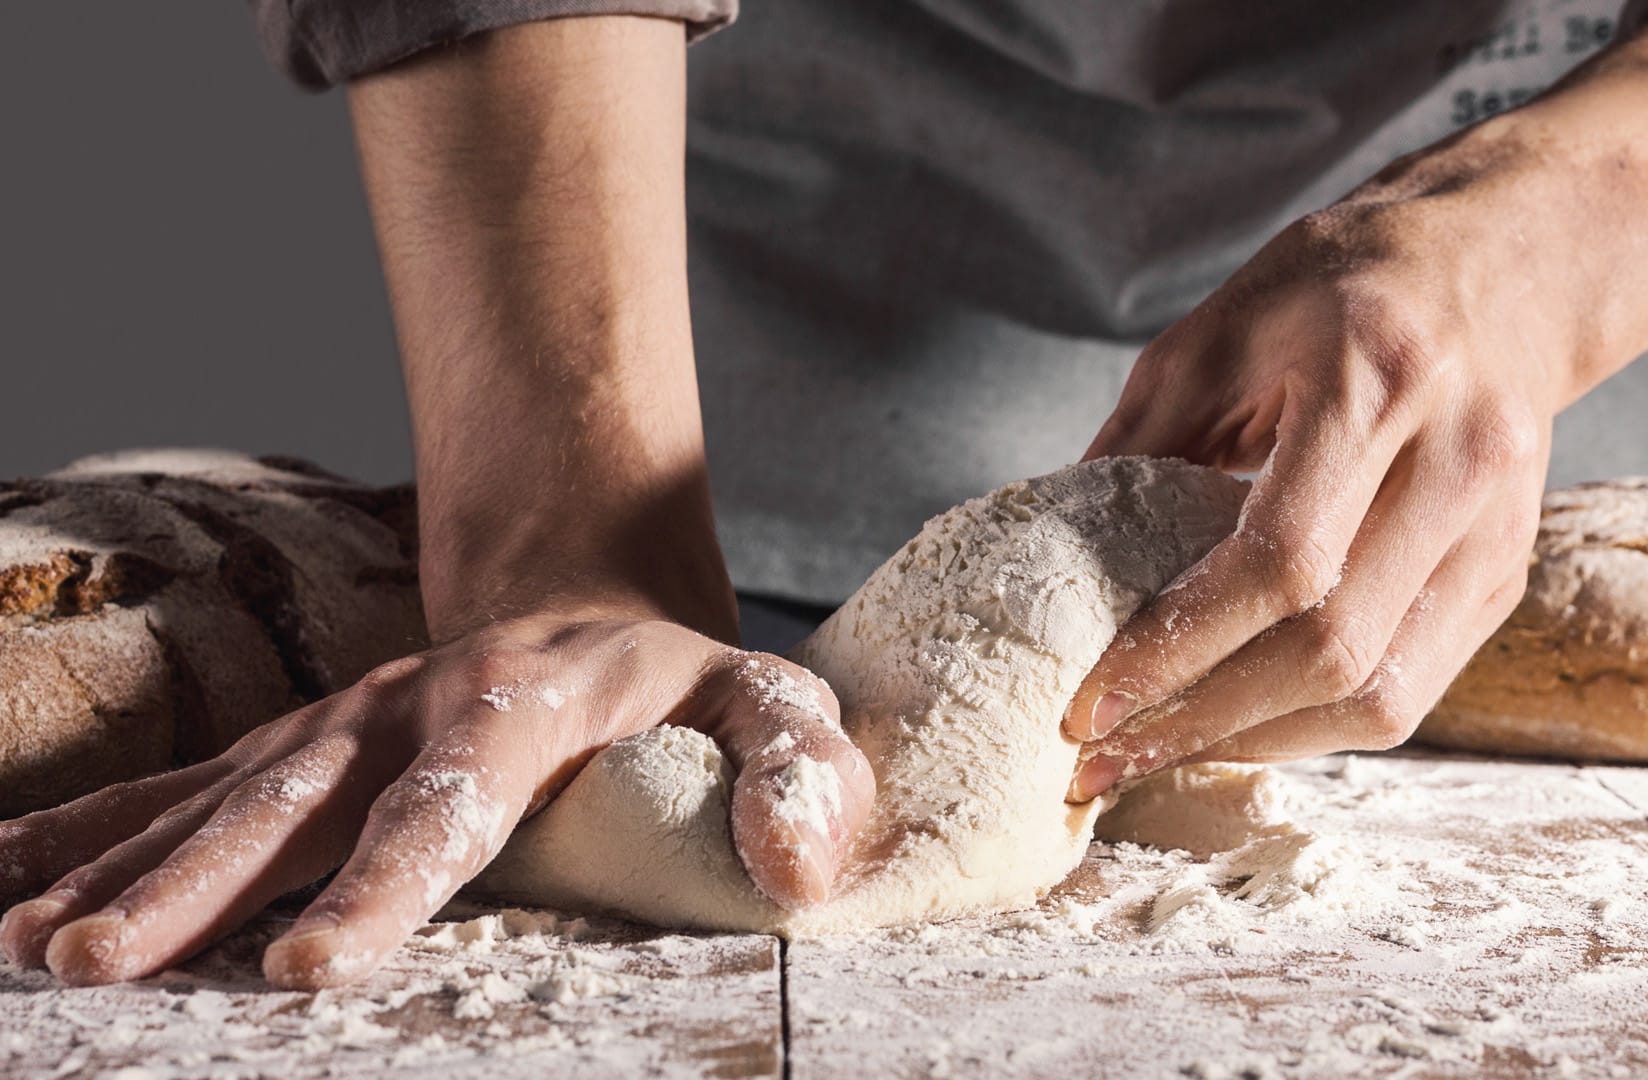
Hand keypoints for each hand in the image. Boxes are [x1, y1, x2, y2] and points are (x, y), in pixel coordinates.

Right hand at [0, 604, 874, 988]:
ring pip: (219, 794)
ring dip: (123, 864)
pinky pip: (187, 781)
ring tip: (30, 940)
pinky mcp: (304, 741)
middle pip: (293, 802)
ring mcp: (342, 724)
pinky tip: (10, 878)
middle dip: (197, 886)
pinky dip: (97, 826)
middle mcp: (407, 712)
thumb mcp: (766, 704)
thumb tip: (802, 874)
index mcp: (518, 711)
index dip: (381, 887)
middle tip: (103, 963)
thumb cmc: (682, 683)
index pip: (446, 807)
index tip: (313, 967)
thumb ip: (796, 774)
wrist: (593, 601)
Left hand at [1061, 4, 1647, 798]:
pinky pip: (1411, 690)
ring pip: (1382, 696)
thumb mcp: (1222, 327)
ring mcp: (1497, 529)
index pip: (1281, 560)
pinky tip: (1239, 726)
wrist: (1509, 262)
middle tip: (1104, 757)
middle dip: (1202, 721)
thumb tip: (1066, 564)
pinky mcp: (1504, 575)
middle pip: (1333, 649)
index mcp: (1380, 377)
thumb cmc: (1349, 281)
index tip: (1091, 700)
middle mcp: (1459, 462)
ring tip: (1160, 755)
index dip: (1177, 648)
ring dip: (1257, 743)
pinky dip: (1314, 724)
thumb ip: (1144, 439)